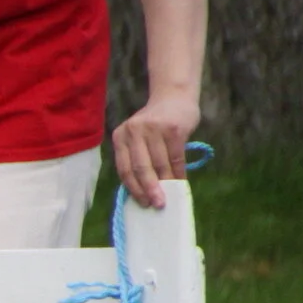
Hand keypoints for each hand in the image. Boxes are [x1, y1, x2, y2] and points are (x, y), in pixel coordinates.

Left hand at [110, 91, 197, 208]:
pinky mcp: (174, 129)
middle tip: (158, 204)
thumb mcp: (137, 137)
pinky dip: (179, 172)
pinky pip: (176, 157)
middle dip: (149, 189)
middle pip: (140, 168)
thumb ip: (136, 158)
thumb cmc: (155, 124)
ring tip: (171, 195)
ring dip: (166, 183)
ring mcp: (154, 129)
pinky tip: (181, 181)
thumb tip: (143, 191)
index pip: (124, 168)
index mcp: (120, 136)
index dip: (133, 188)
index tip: (142, 203)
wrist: (174, 97)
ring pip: (160, 164)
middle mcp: (134, 131)